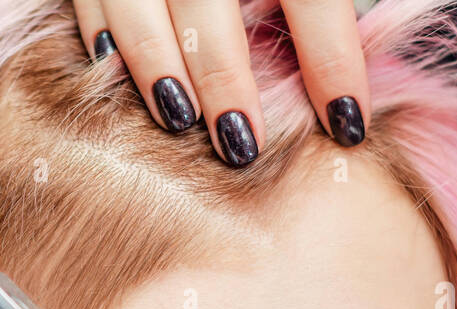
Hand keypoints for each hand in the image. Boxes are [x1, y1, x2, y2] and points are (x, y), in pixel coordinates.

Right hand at [73, 0, 369, 160]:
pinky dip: (103, 34)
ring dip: (156, 68)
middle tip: (243, 147)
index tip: (347, 121)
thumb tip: (353, 59)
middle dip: (225, 80)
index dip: (332, 59)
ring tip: (180, 120)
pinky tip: (118, 70)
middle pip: (207, 5)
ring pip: (139, 5)